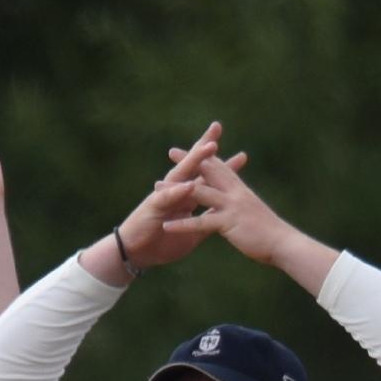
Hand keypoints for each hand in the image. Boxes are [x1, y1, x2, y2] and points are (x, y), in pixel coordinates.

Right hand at [111, 125, 231, 271]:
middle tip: (218, 127)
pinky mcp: (154, 207)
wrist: (136, 253)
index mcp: (186, 196)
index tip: (243, 156)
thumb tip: (223, 216)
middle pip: (193, 164)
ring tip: (210, 147)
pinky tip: (189, 184)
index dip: (223, 166)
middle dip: (205, 146)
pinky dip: (178, 191)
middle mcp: (175, 190)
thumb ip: (206, 220)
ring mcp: (164, 195)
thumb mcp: (192, 231)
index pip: (206, 177)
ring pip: (182, 174)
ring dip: (196, 160)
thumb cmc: (162, 241)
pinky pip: (167, 197)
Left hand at [156, 145, 295, 267]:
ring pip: (199, 193)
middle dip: (190, 161)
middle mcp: (235, 193)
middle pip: (208, 171)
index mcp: (240, 190)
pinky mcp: (228, 223)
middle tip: (171, 151)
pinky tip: (167, 225)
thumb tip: (235, 206)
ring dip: (176, 190)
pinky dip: (183, 224)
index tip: (195, 146)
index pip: (221, 167)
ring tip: (156, 188)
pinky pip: (201, 222)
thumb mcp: (253, 213)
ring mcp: (231, 206)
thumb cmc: (271, 232)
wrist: (284, 243)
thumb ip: (241, 206)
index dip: (207, 155)